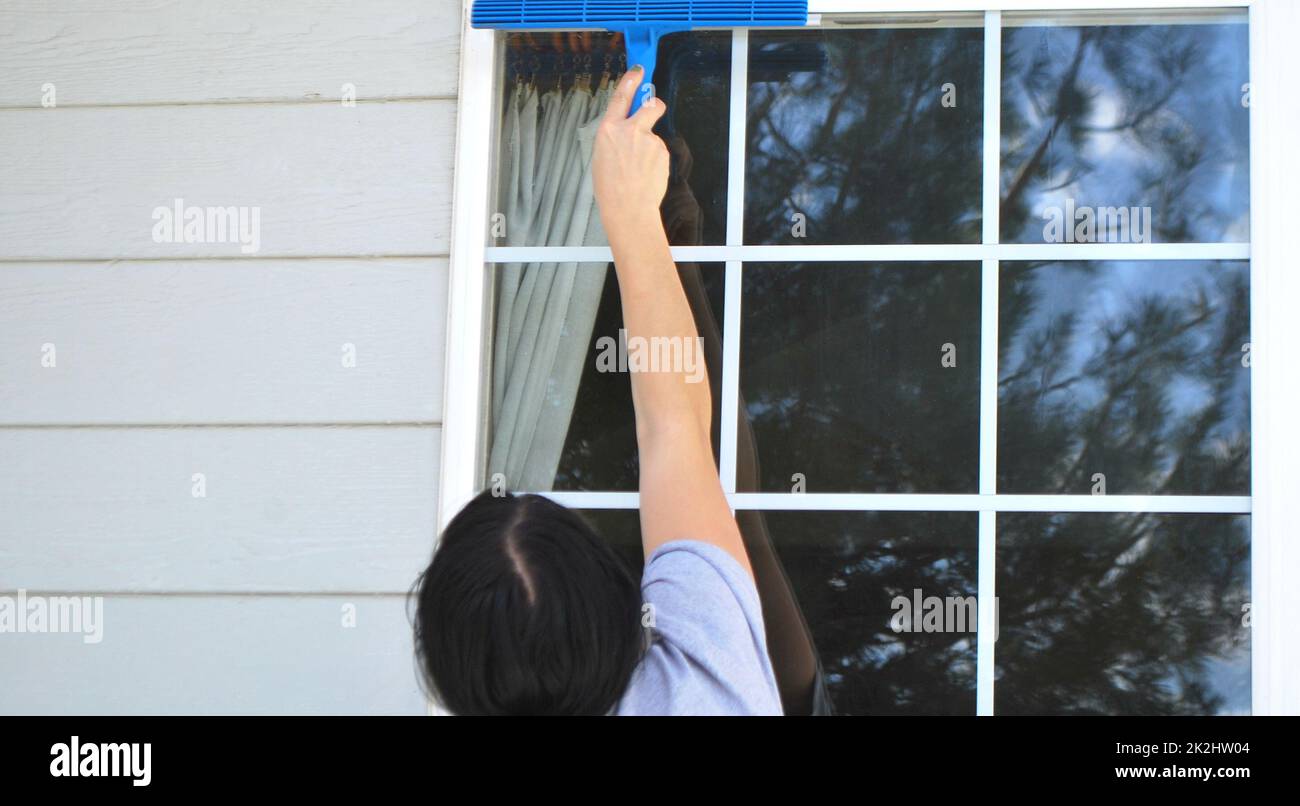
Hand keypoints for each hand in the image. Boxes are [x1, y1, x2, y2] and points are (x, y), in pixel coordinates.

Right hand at [592, 67, 669, 240]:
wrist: (628, 208)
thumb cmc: (611, 188)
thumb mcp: (602, 156)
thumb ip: (615, 137)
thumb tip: (626, 131)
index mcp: (609, 130)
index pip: (621, 97)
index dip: (630, 80)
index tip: (638, 71)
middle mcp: (630, 131)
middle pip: (651, 105)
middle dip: (654, 104)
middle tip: (653, 109)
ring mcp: (649, 141)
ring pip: (653, 137)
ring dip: (649, 149)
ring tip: (638, 170)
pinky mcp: (662, 153)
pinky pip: (659, 153)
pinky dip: (654, 162)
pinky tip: (646, 175)